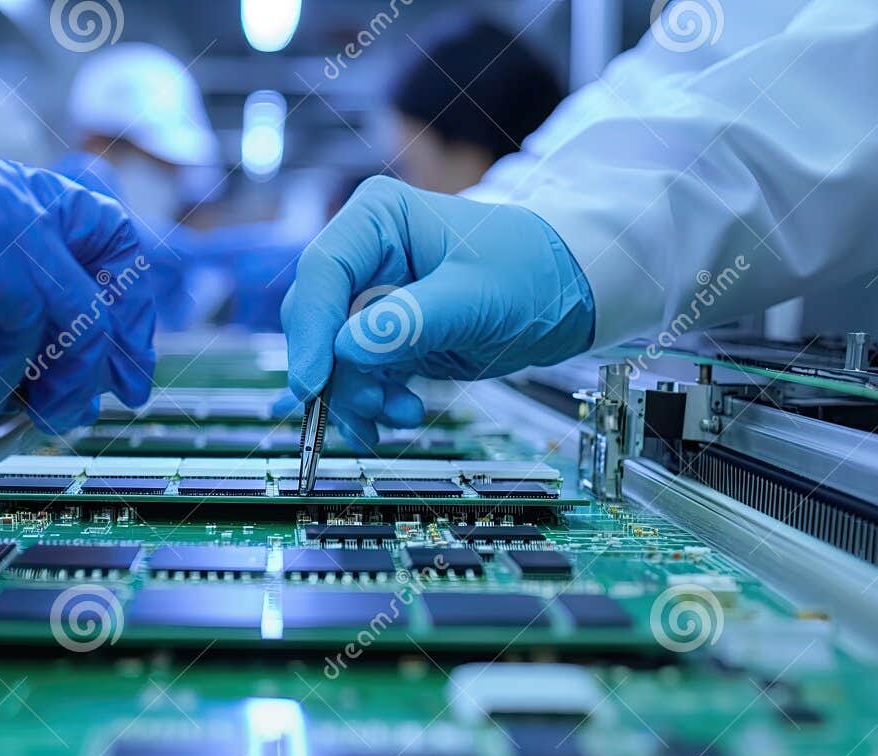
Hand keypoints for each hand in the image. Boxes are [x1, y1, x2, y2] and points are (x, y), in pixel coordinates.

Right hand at [280, 176, 594, 447]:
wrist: (566, 295)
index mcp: (379, 219)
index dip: (311, 330)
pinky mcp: (382, 336)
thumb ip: (411, 322)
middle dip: (339, 373)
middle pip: (319, 320)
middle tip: (370, 409)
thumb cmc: (531, 272)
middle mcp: (365, 255)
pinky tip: (404, 412)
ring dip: (360, 396)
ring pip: (332, 358)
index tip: (313, 383)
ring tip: (403, 413)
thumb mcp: (475, 298)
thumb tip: (346, 349)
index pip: (323, 271)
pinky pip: (355, 377)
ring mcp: (371, 297)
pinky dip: (372, 403)